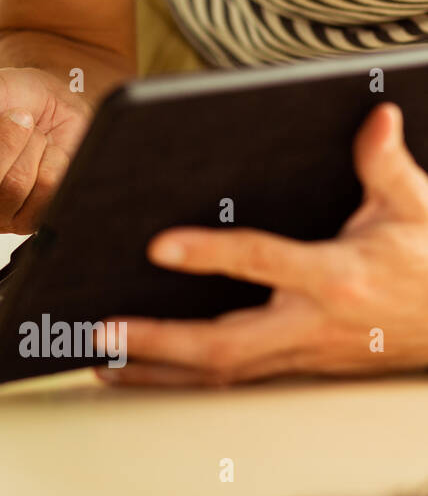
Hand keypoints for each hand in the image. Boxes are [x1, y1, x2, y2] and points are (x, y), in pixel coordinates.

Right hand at [0, 68, 92, 234]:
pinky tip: (45, 152)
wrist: (53, 100)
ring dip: (29, 147)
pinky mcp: (32, 219)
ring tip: (29, 132)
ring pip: (14, 190)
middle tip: (14, 118)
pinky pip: (45, 194)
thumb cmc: (6, 99)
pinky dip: (51, 160)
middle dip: (0, 148)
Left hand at [101, 103, 427, 385]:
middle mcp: (312, 323)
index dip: (209, 253)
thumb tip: (374, 115)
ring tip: (99, 360)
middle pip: (225, 344)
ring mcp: (301, 354)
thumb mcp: (417, 207)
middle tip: (101, 329)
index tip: (158, 246)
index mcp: (337, 276)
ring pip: (220, 373)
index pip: (262, 262)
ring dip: (156, 370)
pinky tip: (135, 374)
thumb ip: (384, 164)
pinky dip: (178, 380)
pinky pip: (229, 380)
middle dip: (159, 340)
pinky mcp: (294, 368)